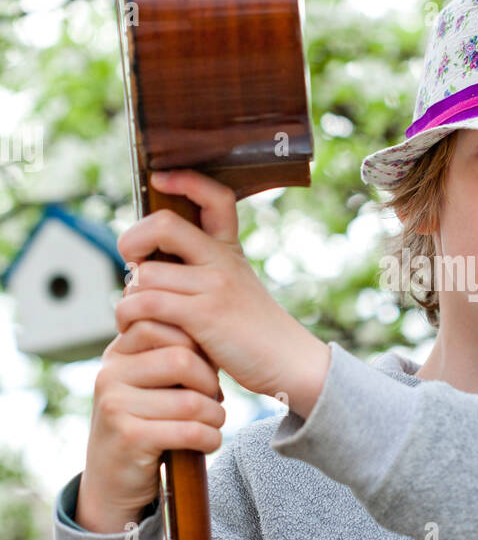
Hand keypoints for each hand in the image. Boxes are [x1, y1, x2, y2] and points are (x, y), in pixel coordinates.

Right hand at [76, 317, 225, 532]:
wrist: (113, 480)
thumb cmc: (145, 425)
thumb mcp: (149, 384)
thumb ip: (170, 355)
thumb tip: (213, 331)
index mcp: (117, 354)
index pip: (161, 324)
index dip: (196, 344)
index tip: (207, 368)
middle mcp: (110, 374)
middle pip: (181, 359)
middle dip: (210, 382)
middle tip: (215, 398)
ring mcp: (115, 406)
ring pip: (191, 400)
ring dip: (215, 416)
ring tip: (214, 423)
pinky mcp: (129, 438)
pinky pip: (189, 431)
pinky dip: (210, 438)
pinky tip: (209, 442)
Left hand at [115, 169, 329, 412]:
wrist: (288, 362)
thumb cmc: (251, 334)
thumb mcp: (233, 291)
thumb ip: (199, 273)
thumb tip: (146, 267)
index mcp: (229, 250)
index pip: (215, 197)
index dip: (185, 180)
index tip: (159, 177)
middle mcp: (222, 260)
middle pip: (164, 225)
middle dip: (133, 240)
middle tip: (131, 262)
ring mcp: (214, 285)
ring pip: (146, 273)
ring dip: (127, 294)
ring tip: (132, 312)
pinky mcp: (203, 315)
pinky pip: (148, 303)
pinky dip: (130, 315)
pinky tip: (134, 327)